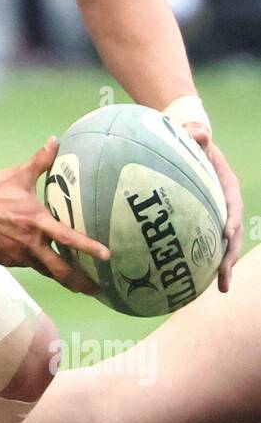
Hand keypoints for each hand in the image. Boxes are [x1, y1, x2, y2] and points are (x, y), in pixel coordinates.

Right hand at [0, 137, 109, 294]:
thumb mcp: (17, 175)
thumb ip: (40, 161)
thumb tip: (55, 140)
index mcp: (37, 222)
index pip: (69, 238)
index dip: (89, 248)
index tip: (107, 256)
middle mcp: (31, 243)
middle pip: (61, 270)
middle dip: (80, 282)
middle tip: (97, 290)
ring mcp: (18, 255)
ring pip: (46, 271)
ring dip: (64, 280)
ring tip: (79, 286)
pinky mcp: (7, 261)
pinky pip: (29, 265)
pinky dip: (40, 267)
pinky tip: (46, 266)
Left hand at [182, 123, 242, 291]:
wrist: (188, 148)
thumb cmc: (191, 141)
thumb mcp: (194, 135)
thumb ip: (196, 134)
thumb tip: (198, 133)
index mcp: (228, 186)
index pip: (233, 204)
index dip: (232, 219)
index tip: (227, 235)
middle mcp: (227, 205)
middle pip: (234, 233)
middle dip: (231, 255)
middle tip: (225, 276)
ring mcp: (217, 217)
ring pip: (225, 245)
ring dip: (225, 266)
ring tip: (222, 289)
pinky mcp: (205, 224)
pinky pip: (206, 245)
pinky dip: (205, 262)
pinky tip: (197, 282)